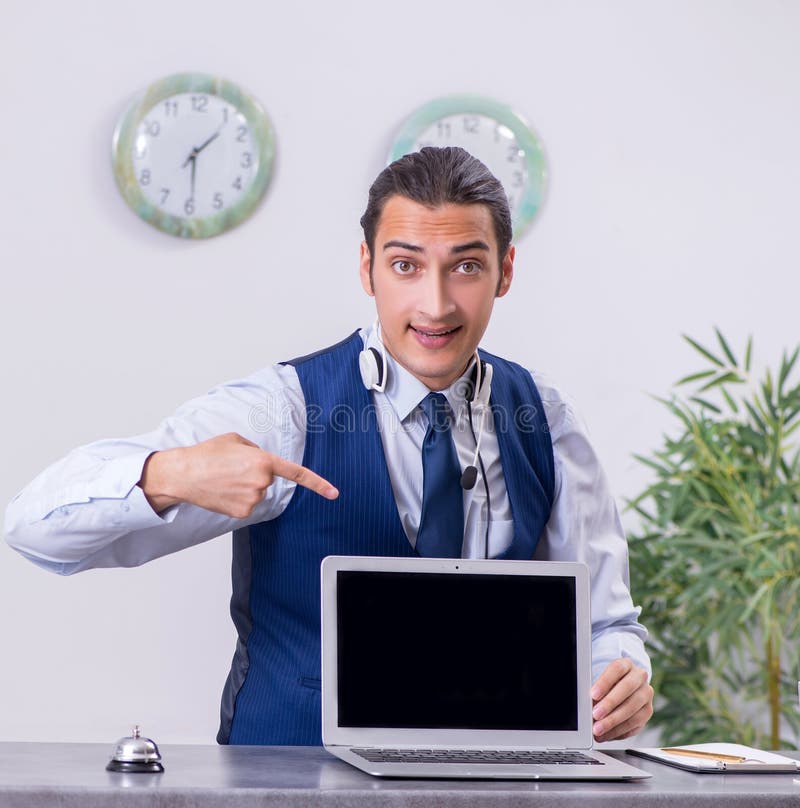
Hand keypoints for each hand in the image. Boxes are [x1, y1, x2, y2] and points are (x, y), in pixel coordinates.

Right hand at [138, 432, 337, 516]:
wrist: (183, 474)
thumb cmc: (207, 454)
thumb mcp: (236, 440)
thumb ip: (257, 450)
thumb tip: (263, 462)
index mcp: (264, 461)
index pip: (297, 473)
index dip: (318, 483)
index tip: (334, 493)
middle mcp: (262, 481)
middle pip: (268, 480)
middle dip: (254, 474)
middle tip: (232, 468)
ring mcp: (253, 499)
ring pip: (257, 493)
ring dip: (244, 486)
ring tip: (224, 478)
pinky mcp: (243, 512)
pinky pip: (248, 504)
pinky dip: (237, 499)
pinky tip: (223, 491)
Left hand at [590, 658, 653, 741]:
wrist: (624, 689)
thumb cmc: (608, 685)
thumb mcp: (601, 683)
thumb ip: (596, 692)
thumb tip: (586, 707)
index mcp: (626, 664)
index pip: (617, 669)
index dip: (605, 682)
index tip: (592, 694)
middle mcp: (639, 677)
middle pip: (626, 688)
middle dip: (609, 704)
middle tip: (595, 715)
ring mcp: (646, 695)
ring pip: (632, 709)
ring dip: (613, 722)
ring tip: (598, 730)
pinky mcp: (648, 712)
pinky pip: (635, 724)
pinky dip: (619, 731)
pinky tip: (607, 735)